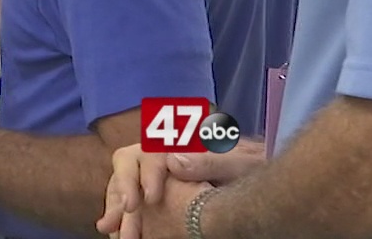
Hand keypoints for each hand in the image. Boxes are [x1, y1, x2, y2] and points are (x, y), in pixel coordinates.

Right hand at [97, 140, 264, 235]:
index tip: (150, 198)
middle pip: (130, 161)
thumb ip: (211, 160)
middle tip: (128, 211)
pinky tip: (116, 230)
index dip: (147, 173)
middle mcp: (164, 152)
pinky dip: (123, 213)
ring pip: (126, 181)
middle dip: (123, 185)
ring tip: (109, 227)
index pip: (152, 150)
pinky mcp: (159, 191)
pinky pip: (133, 198)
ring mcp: (159, 172)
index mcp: (183, 140)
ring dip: (116, 203)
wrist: (262, 175)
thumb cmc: (256, 166)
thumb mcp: (242, 163)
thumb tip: (173, 160)